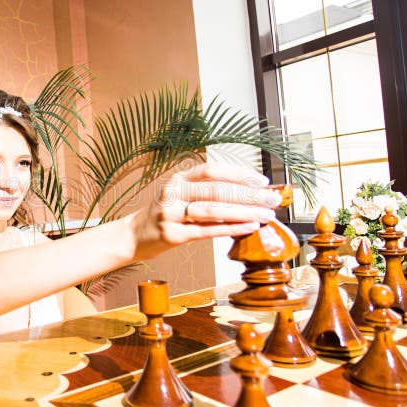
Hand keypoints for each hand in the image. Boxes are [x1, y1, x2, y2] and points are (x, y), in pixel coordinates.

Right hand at [132, 163, 283, 258]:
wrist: (134, 236)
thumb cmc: (166, 214)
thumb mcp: (181, 195)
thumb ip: (207, 192)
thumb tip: (249, 194)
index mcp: (178, 177)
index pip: (212, 170)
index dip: (239, 174)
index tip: (262, 181)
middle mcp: (173, 192)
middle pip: (216, 190)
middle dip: (248, 195)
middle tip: (272, 199)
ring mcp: (170, 213)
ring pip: (212, 210)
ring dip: (243, 213)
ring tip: (265, 215)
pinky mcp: (172, 235)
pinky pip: (206, 231)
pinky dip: (230, 229)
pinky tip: (248, 228)